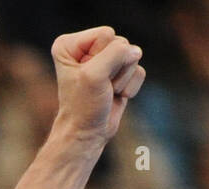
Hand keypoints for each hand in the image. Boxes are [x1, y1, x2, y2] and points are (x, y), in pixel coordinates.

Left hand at [50, 26, 144, 146]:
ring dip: (122, 79)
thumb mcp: (94, 75)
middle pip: (121, 44)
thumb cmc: (83, 106)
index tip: (90, 79)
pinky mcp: (119, 72)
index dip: (104, 58)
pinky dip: (130, 86)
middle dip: (115, 69)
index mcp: (70, 44)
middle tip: (100, 88)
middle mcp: (86, 48)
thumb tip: (136, 51)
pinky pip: (138, 70)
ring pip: (132, 56)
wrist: (87, 133)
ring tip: (106, 92)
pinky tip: (115, 96)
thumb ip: (116, 54)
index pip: (106, 34)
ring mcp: (104, 60)